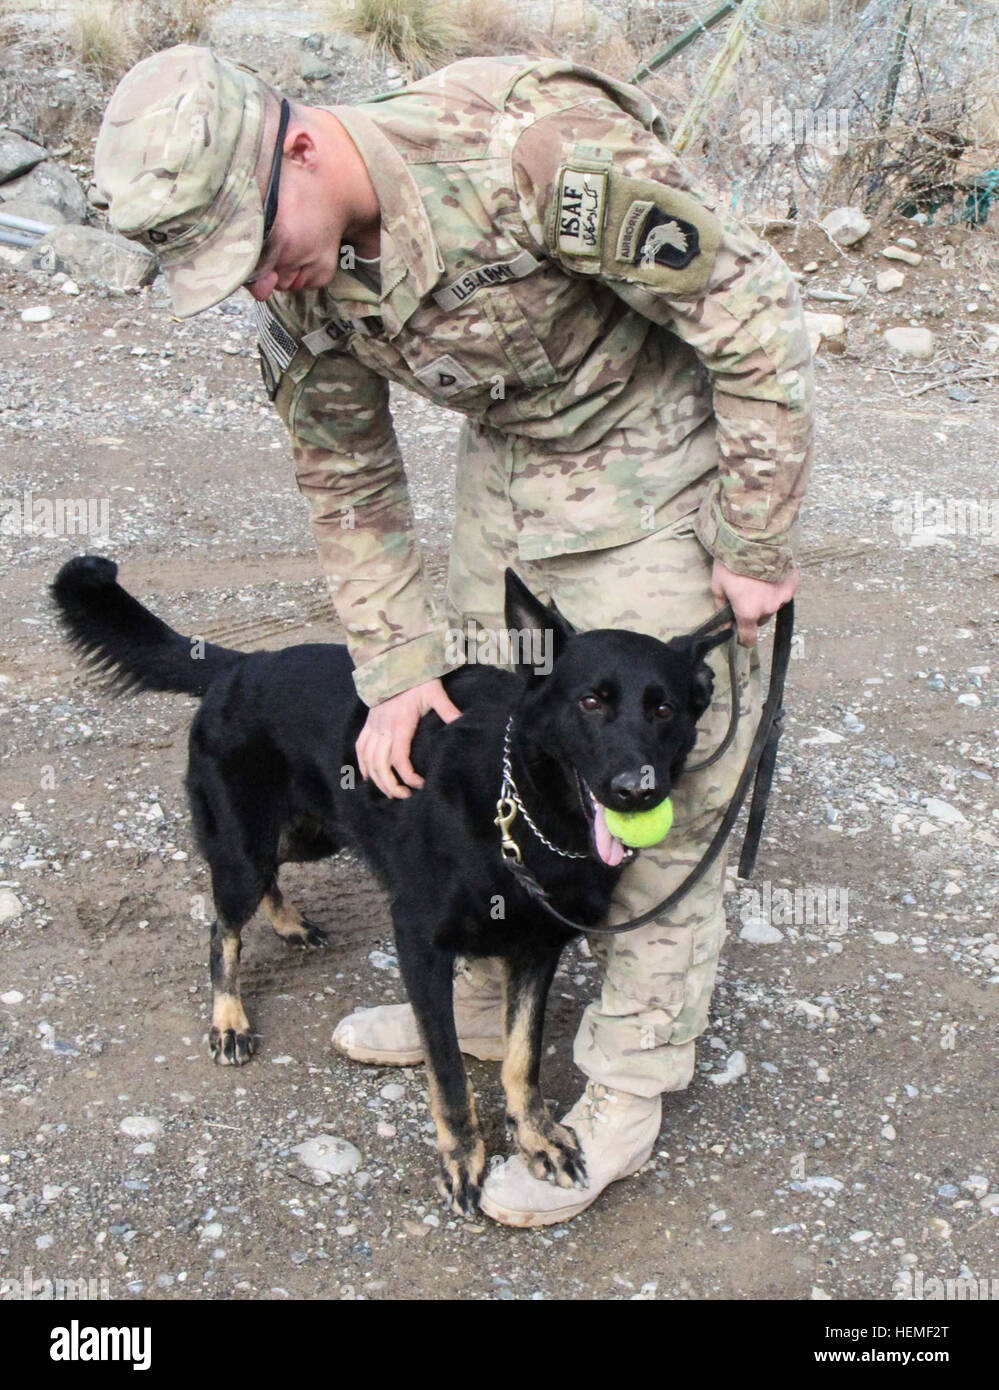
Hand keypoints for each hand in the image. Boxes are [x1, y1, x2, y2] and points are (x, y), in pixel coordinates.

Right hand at [355, 678, 462, 798]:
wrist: (394, 662)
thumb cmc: (417, 678)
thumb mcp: (434, 692)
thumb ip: (447, 709)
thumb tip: (463, 722)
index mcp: (400, 723)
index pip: (399, 757)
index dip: (407, 775)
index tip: (419, 784)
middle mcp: (383, 727)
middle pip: (381, 764)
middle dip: (390, 784)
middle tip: (404, 796)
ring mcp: (373, 726)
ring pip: (368, 759)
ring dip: (376, 779)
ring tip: (389, 792)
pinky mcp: (368, 723)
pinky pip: (360, 747)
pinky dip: (362, 764)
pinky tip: (367, 776)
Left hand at [710, 558, 797, 646]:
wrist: (752, 538)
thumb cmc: (730, 562)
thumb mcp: (718, 586)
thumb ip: (721, 608)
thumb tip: (724, 625)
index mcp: (748, 612)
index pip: (749, 637)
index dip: (745, 639)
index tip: (743, 639)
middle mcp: (768, 608)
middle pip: (761, 618)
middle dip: (754, 611)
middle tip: (746, 594)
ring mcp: (783, 596)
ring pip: (774, 605)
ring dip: (767, 598)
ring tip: (758, 581)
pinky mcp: (793, 583)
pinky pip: (785, 591)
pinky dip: (778, 586)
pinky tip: (771, 574)